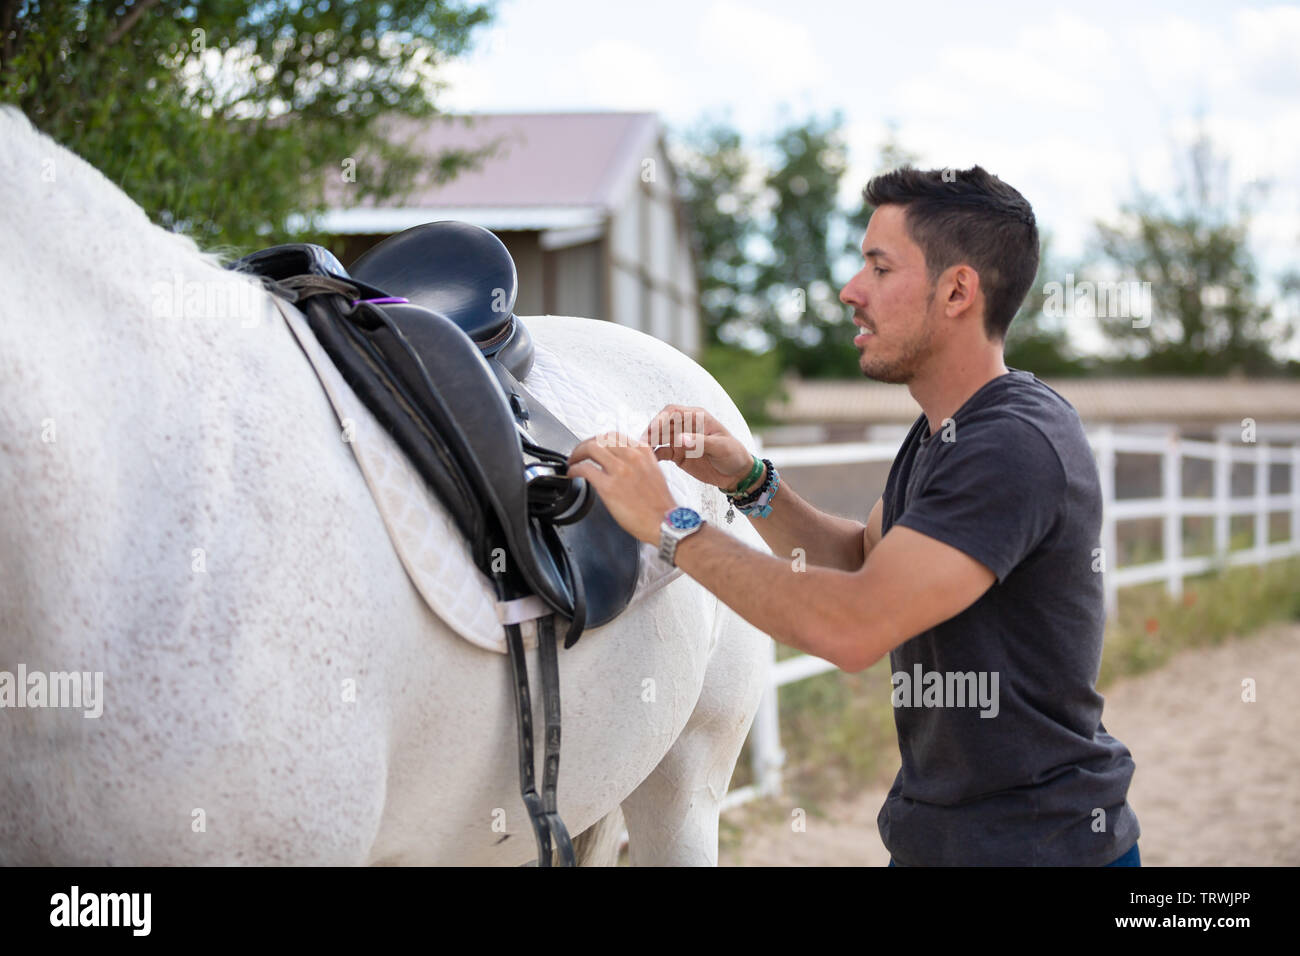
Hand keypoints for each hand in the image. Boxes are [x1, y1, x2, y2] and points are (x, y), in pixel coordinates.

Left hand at [567, 432, 677, 545]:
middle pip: (600, 439)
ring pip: (591, 448)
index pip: (614, 436)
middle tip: (578, 454)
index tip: (592, 448)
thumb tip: (616, 461)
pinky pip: (585, 469)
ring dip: (577, 454)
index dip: (598, 441)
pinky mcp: (609, 487)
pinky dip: (574, 469)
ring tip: (573, 462)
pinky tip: (573, 474)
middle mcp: (632, 456)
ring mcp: (620, 470)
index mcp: (643, 452)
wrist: (665, 523)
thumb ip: (636, 462)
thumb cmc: (659, 504)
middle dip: (585, 445)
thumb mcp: (652, 472)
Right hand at [639, 405, 755, 490]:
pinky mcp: (678, 454)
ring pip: (659, 438)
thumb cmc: (733, 454)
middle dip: (650, 432)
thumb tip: (681, 439)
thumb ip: (700, 442)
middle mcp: (686, 426)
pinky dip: (654, 455)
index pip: (673, 412)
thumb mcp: (721, 447)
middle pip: (662, 424)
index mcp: (697, 418)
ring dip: (649, 443)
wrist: (737, 473)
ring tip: (641, 452)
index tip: (652, 430)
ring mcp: (681, 440)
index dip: (660, 419)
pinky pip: (662, 452)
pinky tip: (649, 461)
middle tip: (641, 444)